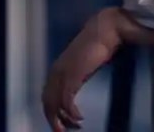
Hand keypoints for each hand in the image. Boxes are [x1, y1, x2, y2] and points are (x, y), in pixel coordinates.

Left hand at [41, 7, 124, 130]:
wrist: (106, 30)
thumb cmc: (100, 43)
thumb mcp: (85, 62)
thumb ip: (79, 73)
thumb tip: (79, 83)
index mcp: (58, 68)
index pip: (48, 95)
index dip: (52, 111)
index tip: (63, 123)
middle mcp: (56, 71)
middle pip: (47, 102)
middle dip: (54, 120)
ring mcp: (63, 73)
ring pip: (54, 104)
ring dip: (63, 120)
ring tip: (75, 127)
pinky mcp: (72, 75)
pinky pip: (66, 101)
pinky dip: (71, 113)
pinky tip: (80, 118)